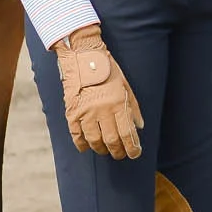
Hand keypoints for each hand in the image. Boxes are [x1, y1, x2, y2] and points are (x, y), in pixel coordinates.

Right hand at [52, 25, 144, 159]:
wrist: (83, 56)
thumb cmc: (107, 70)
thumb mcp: (125, 85)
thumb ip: (133, 107)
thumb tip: (139, 126)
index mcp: (117, 103)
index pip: (127, 133)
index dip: (132, 147)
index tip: (135, 153)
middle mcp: (102, 110)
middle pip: (111, 140)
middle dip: (118, 151)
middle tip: (121, 155)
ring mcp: (85, 112)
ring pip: (94, 140)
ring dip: (101, 149)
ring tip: (105, 150)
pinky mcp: (72, 112)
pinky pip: (77, 135)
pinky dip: (82, 144)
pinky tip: (87, 147)